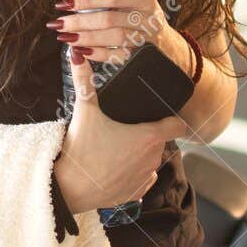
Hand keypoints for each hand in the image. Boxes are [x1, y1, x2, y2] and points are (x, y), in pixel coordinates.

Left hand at [52, 0, 191, 73]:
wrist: (164, 45)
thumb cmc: (135, 17)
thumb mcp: (120, 1)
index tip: (65, 4)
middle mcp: (148, 18)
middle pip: (110, 18)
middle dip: (81, 21)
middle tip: (60, 24)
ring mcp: (146, 39)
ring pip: (115, 38)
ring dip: (87, 38)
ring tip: (67, 38)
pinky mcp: (141, 58)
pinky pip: (118, 57)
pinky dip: (98, 54)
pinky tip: (81, 51)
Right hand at [54, 45, 180, 213]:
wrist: (69, 189)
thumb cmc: (81, 150)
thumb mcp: (84, 110)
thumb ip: (83, 80)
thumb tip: (76, 53)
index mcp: (149, 137)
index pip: (178, 125)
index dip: (171, 118)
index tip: (158, 115)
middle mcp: (153, 159)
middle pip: (161, 141)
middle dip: (149, 134)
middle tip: (126, 127)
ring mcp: (145, 178)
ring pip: (152, 161)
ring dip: (142, 154)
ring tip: (120, 146)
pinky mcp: (135, 194)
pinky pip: (144, 179)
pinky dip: (135, 172)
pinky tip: (119, 166)